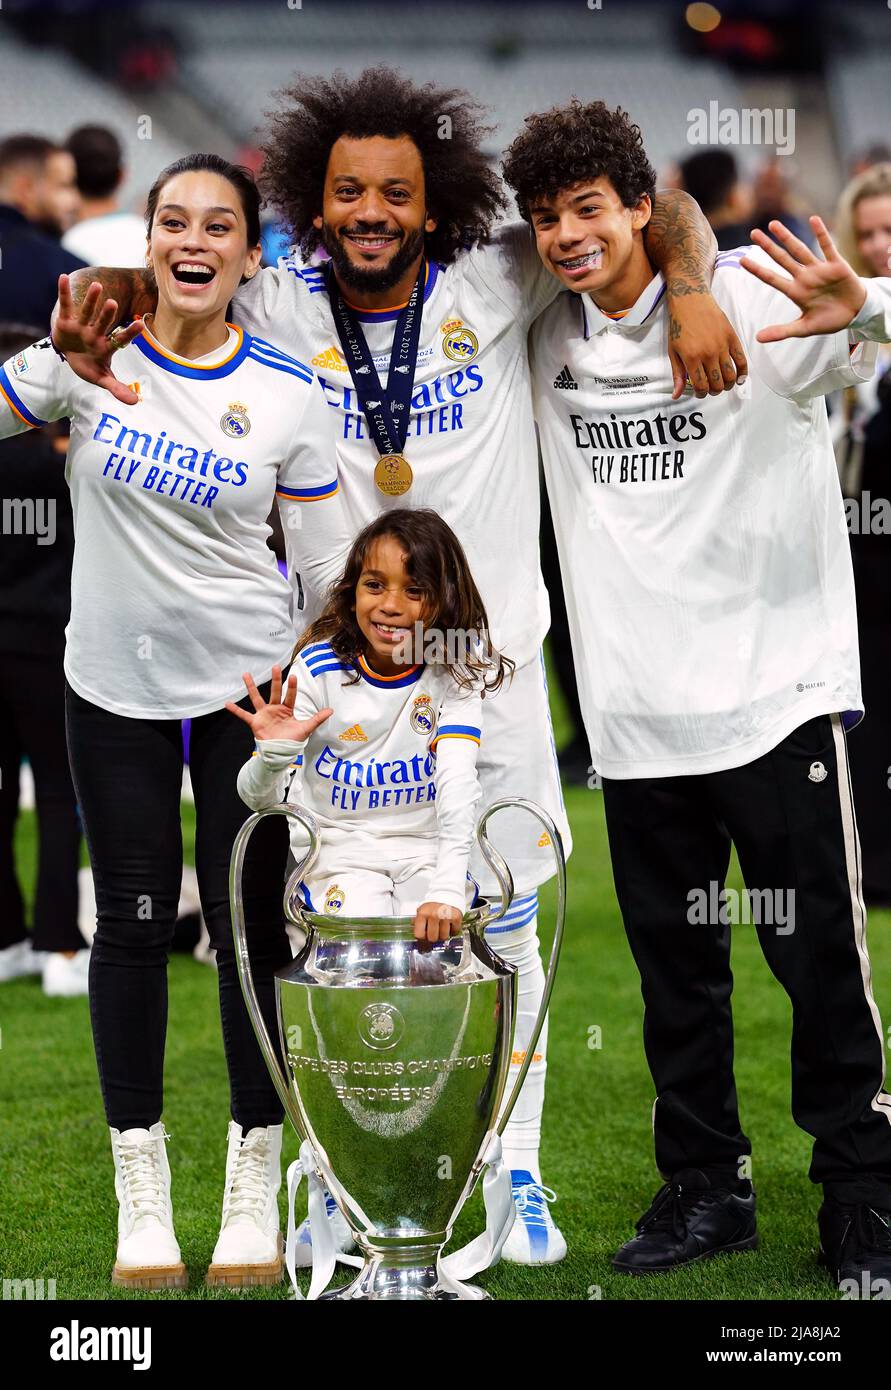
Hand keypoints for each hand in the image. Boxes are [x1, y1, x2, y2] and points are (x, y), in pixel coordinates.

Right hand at [52, 274, 142, 404]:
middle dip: (107, 315)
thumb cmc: (89, 365)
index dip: (130, 332)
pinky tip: (63, 277)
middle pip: (103, 323)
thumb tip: (136, 402)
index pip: (120, 339)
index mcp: (106, 346)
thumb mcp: (101, 378)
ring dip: (91, 300)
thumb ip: (117, 388)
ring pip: (87, 311)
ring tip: (97, 286)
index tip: (141, 324)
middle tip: (114, 303)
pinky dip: (64, 292)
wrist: (69, 356)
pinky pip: (66, 305)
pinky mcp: (66, 321)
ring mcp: (82, 326)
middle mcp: (96, 333)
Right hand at [225, 665, 331, 742]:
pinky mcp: (255, 722)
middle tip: (276, 667)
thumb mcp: (306, 728)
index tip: (293, 676)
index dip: (292, 687)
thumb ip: (317, 719)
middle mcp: (275, 709)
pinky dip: (235, 710)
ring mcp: (264, 714)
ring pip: (257, 698)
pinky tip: (227, 703)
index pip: (290, 696)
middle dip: (275, 680)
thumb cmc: (292, 740)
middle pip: (274, 692)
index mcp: (287, 710)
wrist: (280, 753)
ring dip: (251, 687)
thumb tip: (331, 710)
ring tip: (246, 674)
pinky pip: (243, 715)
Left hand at [412, 901, 462, 942]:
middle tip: (435, 931)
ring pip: (444, 937)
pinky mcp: (456, 917)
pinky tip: (450, 925)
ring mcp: (445, 916)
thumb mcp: (421, 912)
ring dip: (444, 934)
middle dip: (434, 936)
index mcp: (422, 913)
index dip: (423, 937)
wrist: (446, 895)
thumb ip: (417, 923)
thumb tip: (418, 936)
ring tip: (442, 927)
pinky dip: (453, 930)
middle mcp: (434, 915)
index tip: (425, 935)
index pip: (419, 935)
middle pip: (432, 938)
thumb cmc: (433, 906)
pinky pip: (454, 932)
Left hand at [667, 289, 747, 399]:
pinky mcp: (732, 337)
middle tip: (712, 389)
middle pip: (718, 384)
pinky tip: (740, 378)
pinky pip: (741, 359)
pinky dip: (743, 372)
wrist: (691, 300)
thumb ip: (677, 375)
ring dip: (728, 384)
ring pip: (730, 375)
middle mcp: (708, 353)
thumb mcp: (673, 351)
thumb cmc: (679, 325)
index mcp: (692, 358)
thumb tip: (676, 395)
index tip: (701, 392)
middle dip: (714, 391)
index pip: (702, 386)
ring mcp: (721, 345)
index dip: (702, 394)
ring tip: (724, 384)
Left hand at [740, 217, 866, 343]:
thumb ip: (782, 332)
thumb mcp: (804, 329)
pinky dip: (821, 233)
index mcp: (795, 292)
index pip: (771, 278)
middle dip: (768, 247)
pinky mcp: (836, 264)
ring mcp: (819, 269)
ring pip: (799, 250)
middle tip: (753, 233)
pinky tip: (813, 220)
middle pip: (782, 259)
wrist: (855, 313)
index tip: (742, 261)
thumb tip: (757, 339)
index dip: (757, 270)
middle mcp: (804, 277)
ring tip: (773, 224)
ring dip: (787, 237)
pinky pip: (827, 246)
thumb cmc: (829, 320)